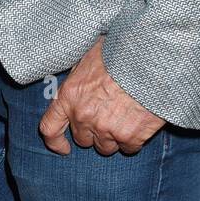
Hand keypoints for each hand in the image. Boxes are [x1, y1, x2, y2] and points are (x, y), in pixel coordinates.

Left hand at [38, 35, 164, 155]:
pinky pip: (127, 149)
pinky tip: (138, 122)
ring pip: (105, 148)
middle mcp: (84, 116)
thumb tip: (75, 79)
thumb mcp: (88, 56)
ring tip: (125, 116)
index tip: (64, 147)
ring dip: (112, 138)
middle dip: (93, 131)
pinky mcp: (130, 137)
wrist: (149, 60)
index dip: (55, 142)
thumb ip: (78, 76)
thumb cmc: (118, 52)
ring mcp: (106, 129)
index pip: (50, 128)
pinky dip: (132, 140)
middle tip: (108, 115)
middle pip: (82, 139)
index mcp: (69, 95)